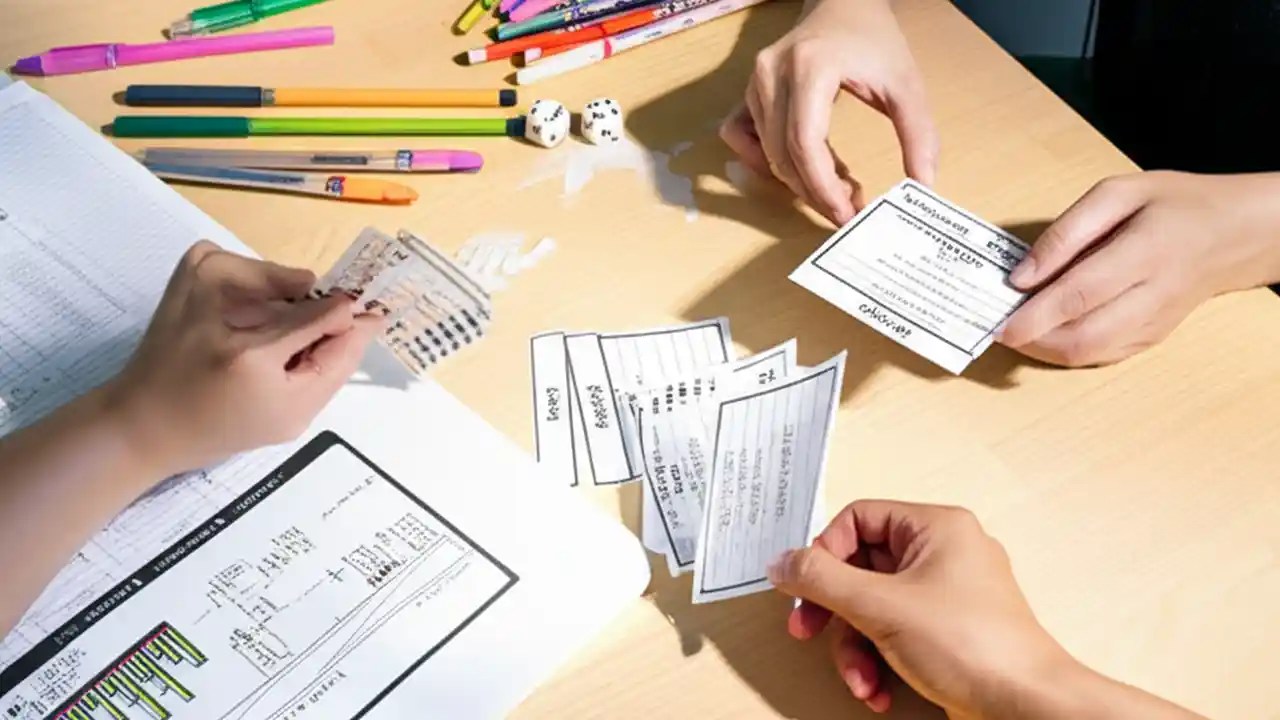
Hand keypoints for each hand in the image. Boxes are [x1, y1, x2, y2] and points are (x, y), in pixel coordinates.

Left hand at [104, 241, 382, 475]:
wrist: (146, 420)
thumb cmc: (222, 428)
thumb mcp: (291, 416)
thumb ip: (335, 366)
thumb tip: (367, 318)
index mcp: (251, 355)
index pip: (329, 315)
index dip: (345, 324)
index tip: (345, 337)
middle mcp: (224, 307)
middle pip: (306, 297)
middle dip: (313, 321)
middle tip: (288, 355)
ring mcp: (203, 277)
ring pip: (280, 279)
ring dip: (284, 305)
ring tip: (261, 338)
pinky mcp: (191, 267)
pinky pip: (247, 265)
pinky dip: (254, 286)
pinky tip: (237, 317)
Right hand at [720, 0, 937, 224]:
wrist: (842, 4)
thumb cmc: (873, 39)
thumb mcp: (905, 84)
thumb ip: (919, 134)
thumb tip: (923, 184)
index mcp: (810, 68)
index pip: (805, 142)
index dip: (823, 187)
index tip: (847, 212)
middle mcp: (772, 75)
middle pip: (783, 155)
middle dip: (814, 192)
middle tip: (846, 208)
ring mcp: (754, 82)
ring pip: (765, 153)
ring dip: (797, 180)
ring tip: (834, 185)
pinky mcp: (747, 90)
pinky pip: (738, 135)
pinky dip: (760, 159)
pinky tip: (791, 166)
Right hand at [767, 501, 1066, 715]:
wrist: (1026, 707)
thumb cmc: (973, 646)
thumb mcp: (881, 606)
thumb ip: (822, 580)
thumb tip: (783, 562)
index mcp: (936, 528)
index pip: (858, 518)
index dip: (825, 552)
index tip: (805, 587)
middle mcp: (944, 553)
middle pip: (861, 567)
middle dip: (835, 611)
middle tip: (808, 631)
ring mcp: (947, 594)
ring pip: (873, 606)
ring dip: (855, 647)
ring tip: (859, 678)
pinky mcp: (947, 631)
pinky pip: (895, 632)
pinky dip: (879, 660)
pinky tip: (878, 689)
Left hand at [1000, 171, 1279, 366]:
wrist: (1234, 234)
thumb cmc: (1172, 205)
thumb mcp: (1118, 194)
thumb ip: (1067, 232)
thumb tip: (1022, 276)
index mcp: (1146, 252)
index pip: (1082, 293)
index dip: (1036, 315)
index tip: (1000, 324)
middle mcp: (1152, 296)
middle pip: (1084, 335)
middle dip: (1033, 340)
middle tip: (999, 327)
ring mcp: (1154, 324)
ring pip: (1090, 354)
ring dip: (1045, 350)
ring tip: (1017, 330)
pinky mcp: (1151, 339)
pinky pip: (1102, 356)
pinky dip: (1067, 351)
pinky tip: (1047, 334)